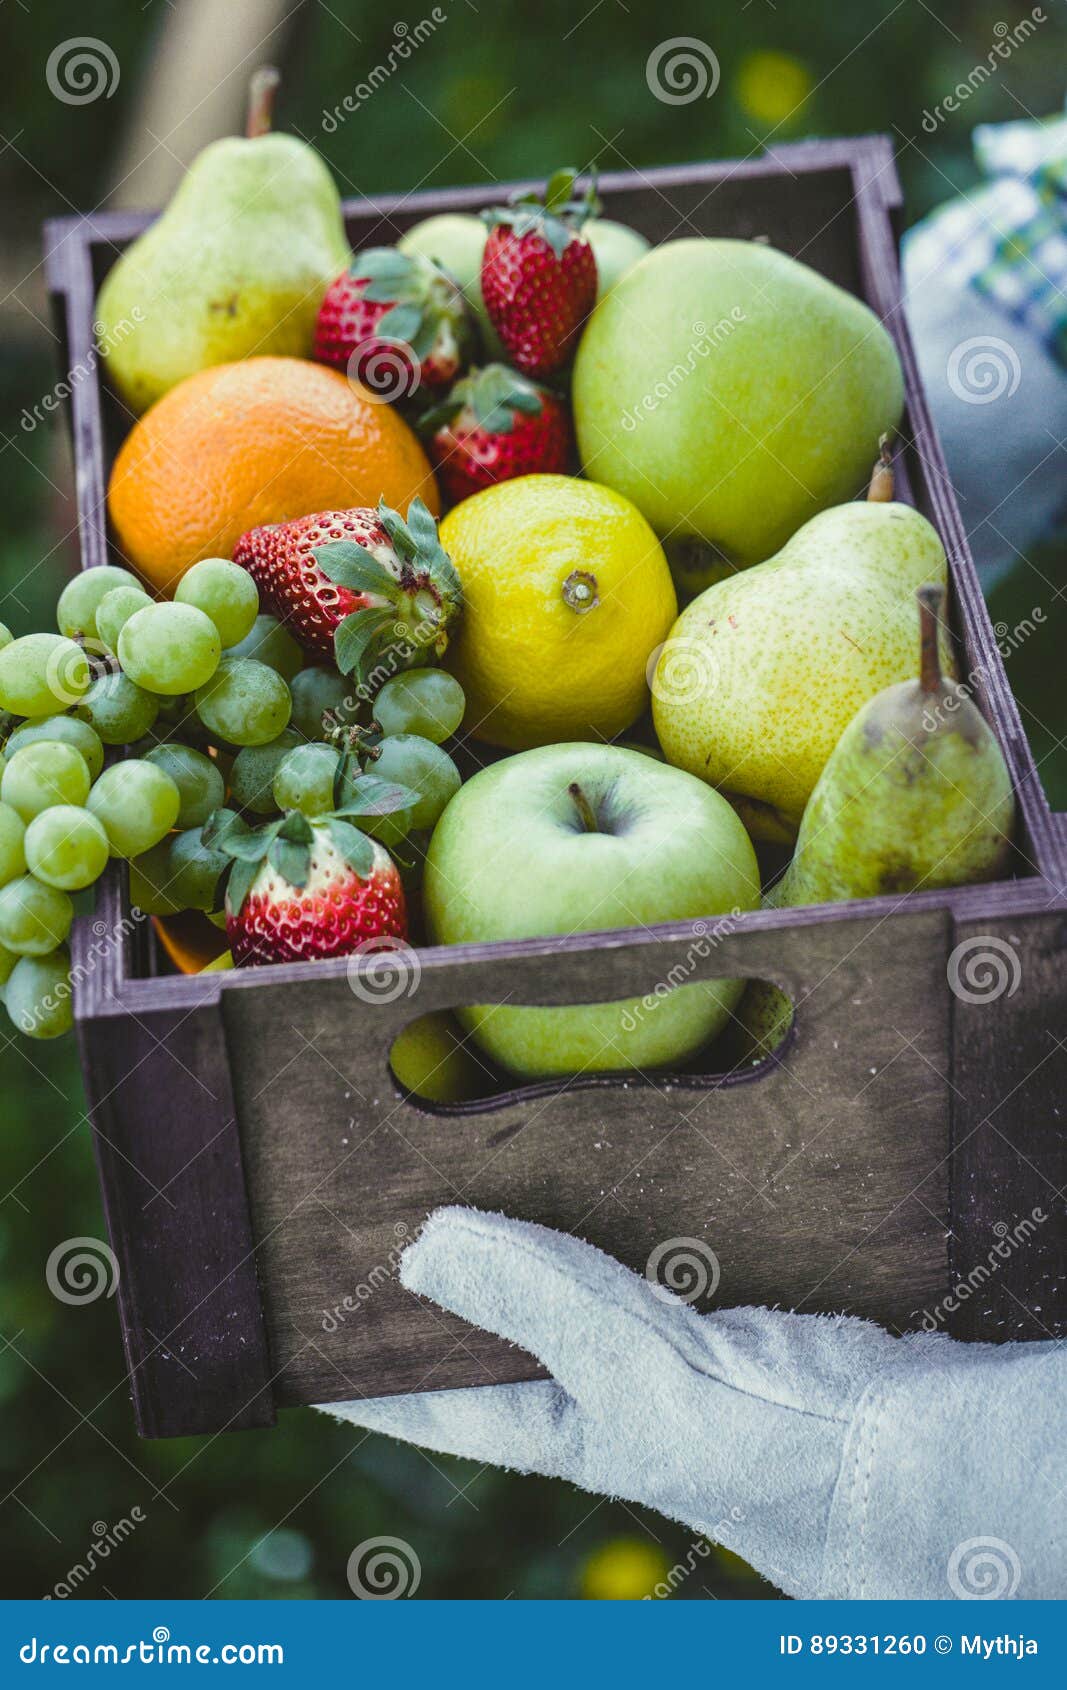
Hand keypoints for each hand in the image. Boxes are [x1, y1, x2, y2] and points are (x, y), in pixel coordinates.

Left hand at [322, 1208, 1063, 1599]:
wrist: (908, 1446)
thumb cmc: (769, 1450)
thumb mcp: (632, 1379)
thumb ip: (534, 1304)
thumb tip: (421, 1247)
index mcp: (553, 1421)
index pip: (421, 1396)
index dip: (355, 1360)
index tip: (292, 1310)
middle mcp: (592, 1374)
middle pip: (486, 1310)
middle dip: (436, 1257)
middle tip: (377, 1177)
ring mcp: (652, 1328)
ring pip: (559, 1257)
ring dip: (518, 1207)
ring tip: (462, 1136)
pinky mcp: (710, 1283)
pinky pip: (634, 1227)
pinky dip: (604, 1186)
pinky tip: (587, 1131)